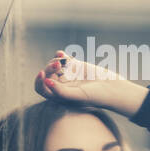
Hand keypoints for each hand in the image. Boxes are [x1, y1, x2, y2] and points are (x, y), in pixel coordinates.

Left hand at [34, 51, 148, 118]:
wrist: (110, 88)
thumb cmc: (94, 96)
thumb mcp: (77, 96)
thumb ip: (61, 92)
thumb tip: (47, 82)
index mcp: (57, 96)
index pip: (41, 88)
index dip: (39, 81)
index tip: (42, 73)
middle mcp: (60, 86)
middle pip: (47, 74)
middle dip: (49, 68)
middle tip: (58, 65)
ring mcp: (67, 75)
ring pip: (54, 65)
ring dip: (55, 61)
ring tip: (62, 61)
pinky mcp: (75, 66)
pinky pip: (63, 59)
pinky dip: (60, 55)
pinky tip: (60, 53)